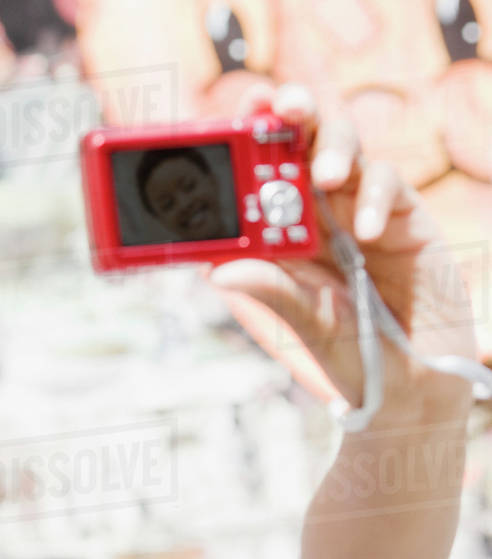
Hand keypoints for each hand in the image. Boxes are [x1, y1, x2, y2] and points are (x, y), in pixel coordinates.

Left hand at [200, 82, 477, 421]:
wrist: (408, 382)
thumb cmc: (347, 355)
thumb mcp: (303, 324)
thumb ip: (269, 292)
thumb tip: (217, 272)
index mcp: (279, 235)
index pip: (257, 174)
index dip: (246, 140)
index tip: (233, 116)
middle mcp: (315, 214)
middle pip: (301, 143)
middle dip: (289, 116)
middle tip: (280, 107)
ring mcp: (359, 209)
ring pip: (344, 148)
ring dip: (331, 148)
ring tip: (323, 175)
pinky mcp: (403, 216)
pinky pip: (388, 185)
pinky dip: (376, 200)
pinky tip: (367, 232)